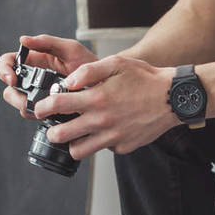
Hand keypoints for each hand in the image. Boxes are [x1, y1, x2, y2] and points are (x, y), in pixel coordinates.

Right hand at [0, 34, 97, 119]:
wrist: (110, 85)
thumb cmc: (91, 64)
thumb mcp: (71, 49)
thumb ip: (48, 42)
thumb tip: (23, 40)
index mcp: (37, 61)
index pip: (9, 62)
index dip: (4, 70)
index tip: (12, 79)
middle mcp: (36, 79)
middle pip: (10, 87)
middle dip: (14, 95)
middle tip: (27, 100)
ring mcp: (43, 96)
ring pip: (21, 104)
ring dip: (25, 107)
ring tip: (40, 109)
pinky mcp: (51, 110)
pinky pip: (36, 116)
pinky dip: (39, 117)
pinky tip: (51, 116)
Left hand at [32, 55, 180, 158]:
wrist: (175, 98)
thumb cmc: (146, 78)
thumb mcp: (117, 63)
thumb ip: (88, 71)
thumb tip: (67, 82)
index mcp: (96, 98)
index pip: (55, 106)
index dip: (41, 107)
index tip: (40, 108)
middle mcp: (102, 121)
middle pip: (60, 135)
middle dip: (52, 131)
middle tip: (55, 126)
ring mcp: (113, 137)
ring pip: (78, 151)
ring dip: (73, 143)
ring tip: (77, 134)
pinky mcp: (124, 147)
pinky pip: (104, 149)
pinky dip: (101, 142)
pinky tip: (108, 130)